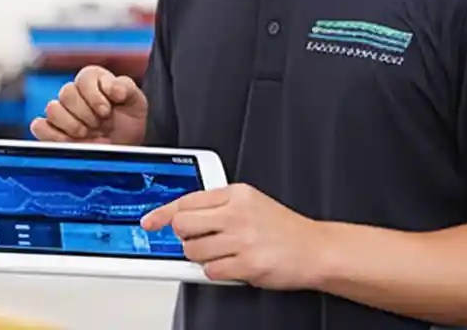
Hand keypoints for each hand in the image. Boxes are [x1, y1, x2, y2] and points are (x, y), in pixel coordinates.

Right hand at [29, 65, 147, 145]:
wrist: (124, 146)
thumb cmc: (128, 121)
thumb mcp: (136, 102)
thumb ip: (127, 88)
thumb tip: (114, 89)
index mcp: (92, 80)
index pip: (83, 78)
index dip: (94, 96)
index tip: (106, 111)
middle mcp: (74, 93)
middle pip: (66, 93)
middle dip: (85, 113)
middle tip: (99, 125)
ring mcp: (61, 112)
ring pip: (52, 109)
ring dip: (71, 125)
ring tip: (87, 134)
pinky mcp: (51, 130)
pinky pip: (39, 126)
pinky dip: (52, 135)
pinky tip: (71, 142)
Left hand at [142, 183, 326, 289]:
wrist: (316, 249)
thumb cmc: (283, 229)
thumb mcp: (252, 203)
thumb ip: (219, 205)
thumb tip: (182, 215)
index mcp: (237, 194)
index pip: (187, 200)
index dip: (163, 212)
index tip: (150, 221)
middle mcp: (238, 213)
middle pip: (183, 225)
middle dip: (184, 237)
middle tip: (198, 240)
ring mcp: (242, 239)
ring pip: (193, 251)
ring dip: (201, 257)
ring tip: (222, 253)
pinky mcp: (248, 264)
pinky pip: (210, 271)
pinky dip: (216, 271)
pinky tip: (232, 265)